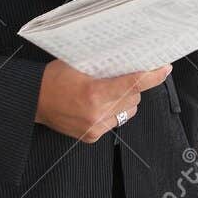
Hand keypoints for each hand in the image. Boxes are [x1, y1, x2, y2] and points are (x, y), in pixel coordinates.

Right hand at [35, 60, 172, 141]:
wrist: (33, 100)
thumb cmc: (53, 78)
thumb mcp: (79, 64)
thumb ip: (105, 65)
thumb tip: (131, 60)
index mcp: (94, 92)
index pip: (133, 84)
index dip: (152, 76)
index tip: (164, 68)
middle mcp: (97, 113)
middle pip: (134, 99)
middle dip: (132, 87)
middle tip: (120, 77)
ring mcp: (95, 128)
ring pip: (127, 112)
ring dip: (123, 101)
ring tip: (106, 92)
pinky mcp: (92, 137)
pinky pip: (114, 123)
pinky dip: (111, 113)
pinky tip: (96, 105)